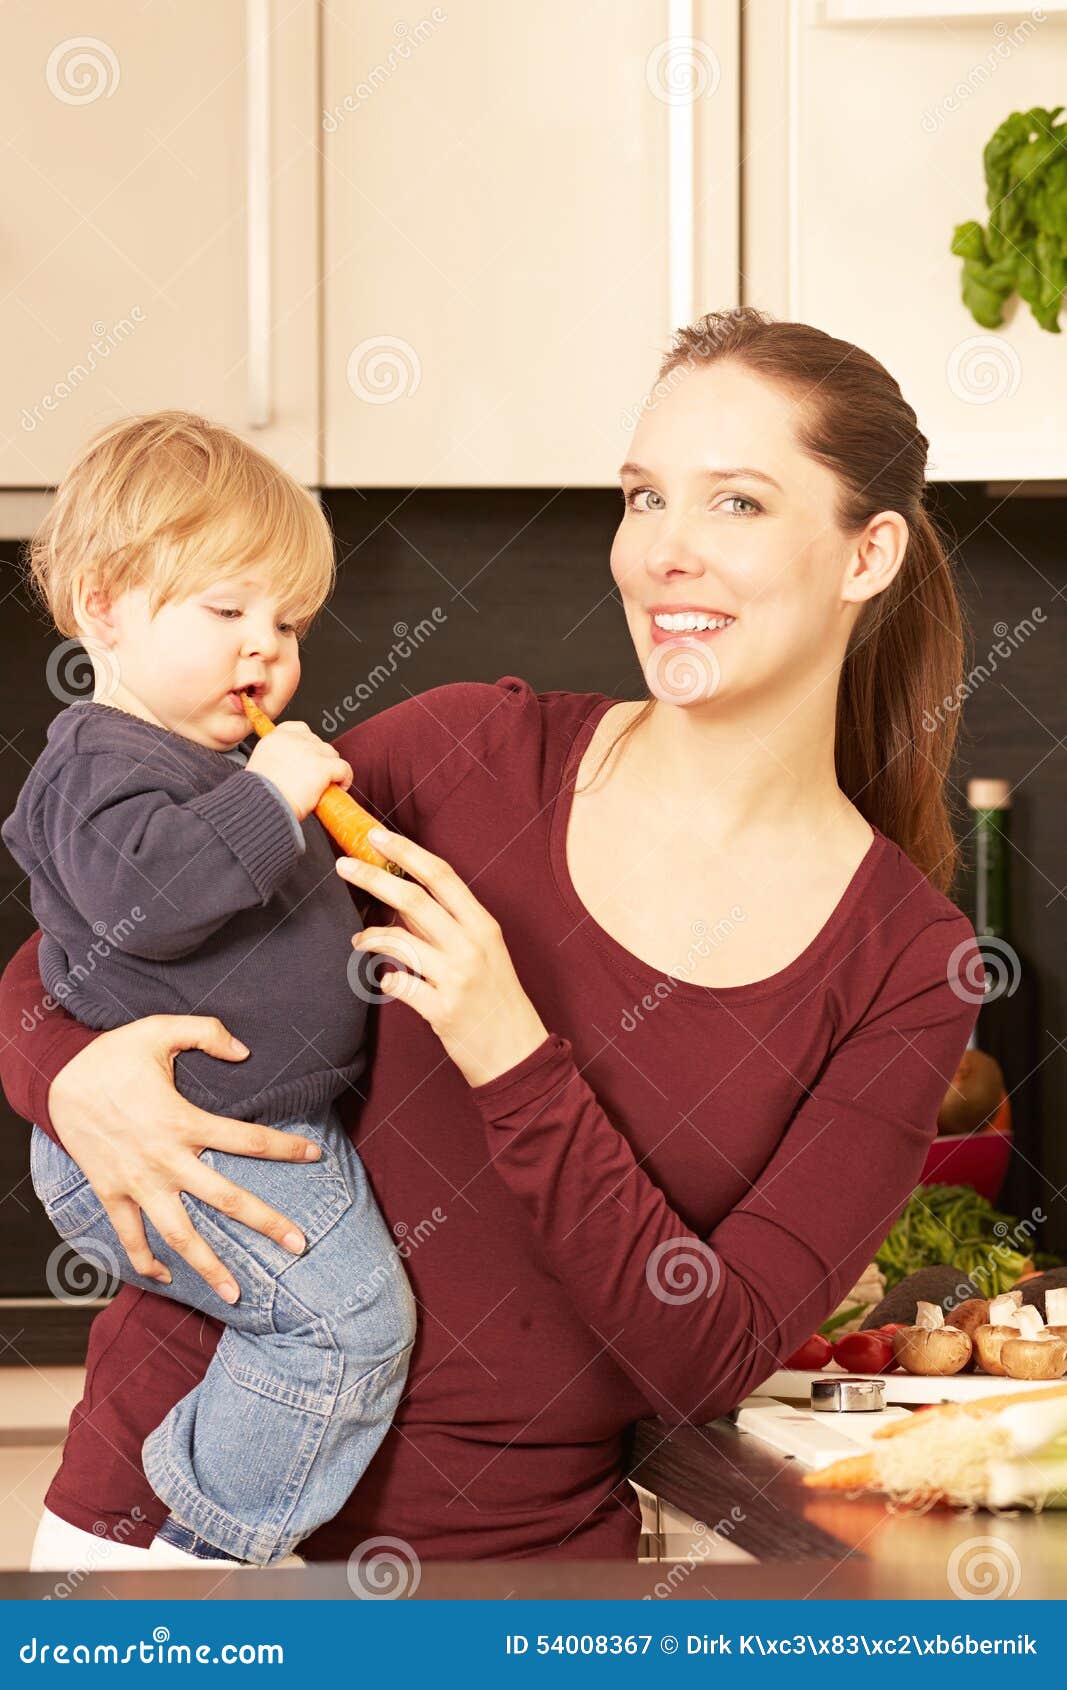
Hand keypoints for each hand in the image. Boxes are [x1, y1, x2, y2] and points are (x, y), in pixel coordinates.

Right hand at [46, 1015, 322, 1302]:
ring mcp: (137, 1183)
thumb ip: (207, 1034)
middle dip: (266, 1223)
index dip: (285, 1148)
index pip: (247, 1140)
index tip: (316, 1155)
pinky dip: (146, 1262)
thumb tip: (244, 1051)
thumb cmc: (113, 1055)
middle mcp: (165, 1160)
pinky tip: (166, 1278)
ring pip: (179, 1234)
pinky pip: (130, 1237)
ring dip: (209, 1266)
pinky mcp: (111, 1194)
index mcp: (183, 1121)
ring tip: (237, 1295)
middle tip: (300, 1245)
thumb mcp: (159, 1029)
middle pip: (226, 1199)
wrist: (56, 1082)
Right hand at [246, 721, 353, 820]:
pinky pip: (344, 768)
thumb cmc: (260, 795)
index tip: (309, 756)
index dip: (308, 743)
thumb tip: (292, 767)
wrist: (263, 805)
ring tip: (326, 783)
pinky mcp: (323, 766)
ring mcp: (310, 751)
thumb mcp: (263, 767)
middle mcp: (293, 740)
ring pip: (331, 753)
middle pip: (318, 742)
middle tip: (315, 775)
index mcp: (276, 738)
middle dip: (319, 758)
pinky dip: (345, 778)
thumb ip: (278, 760)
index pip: (299, 728)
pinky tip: (340, 786)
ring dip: (331, 767)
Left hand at [336, 827, 548, 1087]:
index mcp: (483, 925)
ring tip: (360, 939)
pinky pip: (399, 984)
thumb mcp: (483, 954)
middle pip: (414, 898)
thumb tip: (402, 900)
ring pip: (400, 940)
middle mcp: (472, 945)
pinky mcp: (442, 1009)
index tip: (377, 836)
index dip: (407, 851)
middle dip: (374, 877)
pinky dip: (385, 979)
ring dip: (371, 935)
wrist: (517, 1055)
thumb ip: (446, 926)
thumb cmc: (496, 1000)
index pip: (441, 875)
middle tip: (343, 865)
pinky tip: (384, 980)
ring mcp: (457, 977)